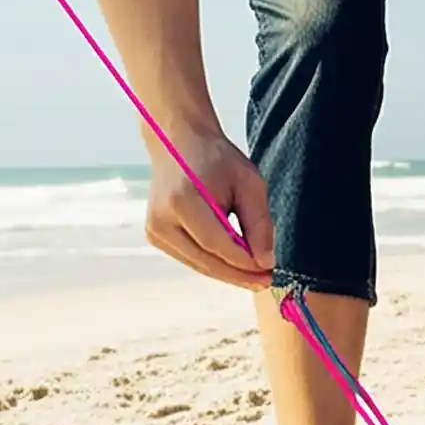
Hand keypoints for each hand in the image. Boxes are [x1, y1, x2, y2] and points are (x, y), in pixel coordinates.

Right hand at [145, 133, 274, 289]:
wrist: (179, 142)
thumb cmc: (216, 159)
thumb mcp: (249, 183)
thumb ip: (258, 223)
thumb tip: (264, 261)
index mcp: (182, 200)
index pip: (216, 243)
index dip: (243, 262)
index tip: (269, 270)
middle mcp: (162, 219)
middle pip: (206, 261)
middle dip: (239, 275)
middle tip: (265, 282)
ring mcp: (155, 230)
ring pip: (198, 265)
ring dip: (228, 274)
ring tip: (255, 277)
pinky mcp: (155, 236)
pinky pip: (191, 259)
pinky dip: (214, 264)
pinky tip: (234, 265)